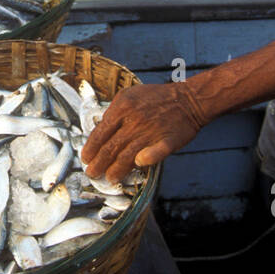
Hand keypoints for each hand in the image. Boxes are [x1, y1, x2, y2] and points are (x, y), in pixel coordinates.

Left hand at [82, 81, 210, 182]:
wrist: (188, 99)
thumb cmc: (156, 98)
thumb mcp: (129, 95)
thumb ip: (114, 112)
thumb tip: (100, 130)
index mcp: (122, 107)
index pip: (101, 132)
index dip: (91, 148)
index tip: (86, 158)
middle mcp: (135, 119)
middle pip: (111, 147)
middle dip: (99, 163)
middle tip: (92, 173)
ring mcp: (152, 130)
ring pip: (128, 155)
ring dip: (116, 169)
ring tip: (109, 178)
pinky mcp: (168, 140)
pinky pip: (155, 153)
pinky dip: (147, 159)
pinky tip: (138, 165)